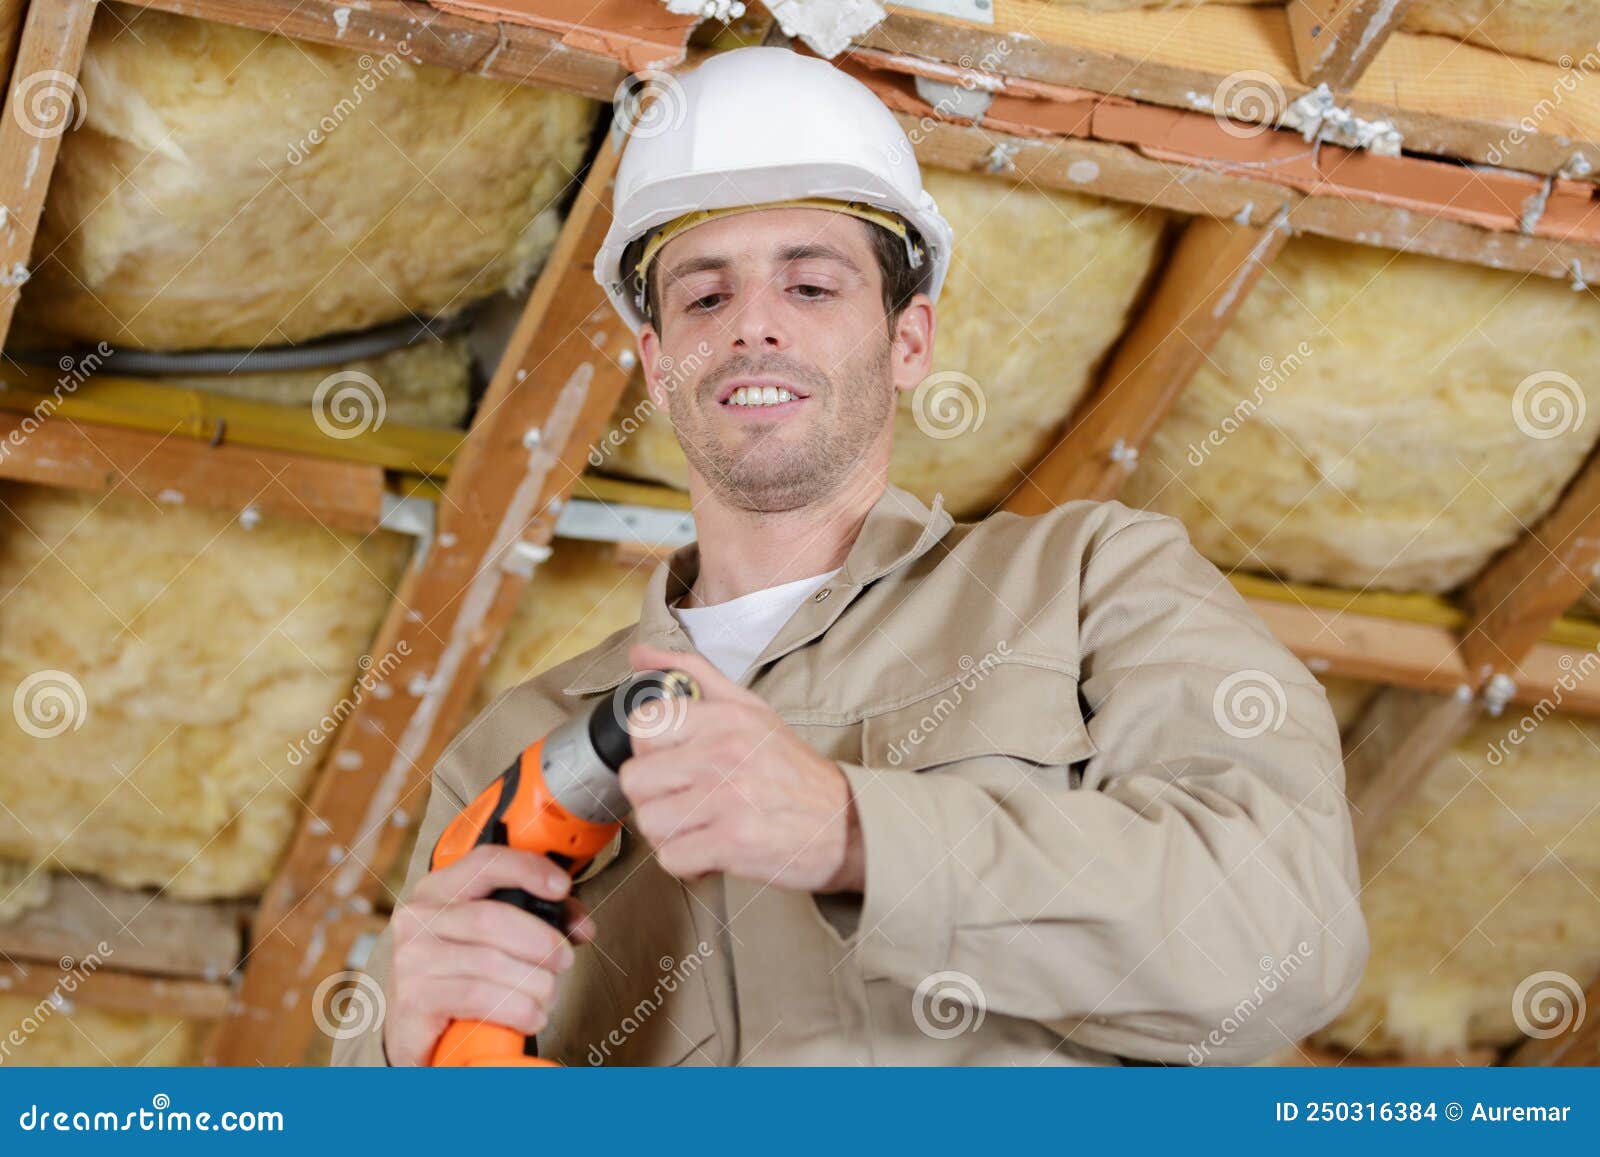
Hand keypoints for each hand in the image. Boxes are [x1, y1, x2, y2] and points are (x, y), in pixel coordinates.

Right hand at [383, 845, 595, 1065]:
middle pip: (492, 917)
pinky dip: (517, 1008)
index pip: (485, 862)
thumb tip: (582, 927)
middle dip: (541, 941)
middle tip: (563, 960)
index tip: (561, 887)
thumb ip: (540, 923)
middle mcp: (419, 918)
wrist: (416, 1032)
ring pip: (490, 961)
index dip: (528, 869)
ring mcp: (412, 958)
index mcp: (439, 890)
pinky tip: (531, 1015)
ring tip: (547, 995)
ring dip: (533, 982)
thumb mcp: (495, 940)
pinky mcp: (414, 1000)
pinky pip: (478, 997)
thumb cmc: (459, 977)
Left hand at [619, 643, 863, 894]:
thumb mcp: (751, 709)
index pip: (642, 725)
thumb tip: (640, 653)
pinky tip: (710, 850)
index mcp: (726, 717)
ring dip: (669, 834)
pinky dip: (687, 864)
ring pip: (649, 822)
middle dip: (655, 798)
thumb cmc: (794, 770)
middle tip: (684, 802)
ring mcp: (728, 797)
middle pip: (636, 779)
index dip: (649, 751)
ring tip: (698, 827)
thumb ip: (693, 675)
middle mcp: (725, 752)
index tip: (672, 763)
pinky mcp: (734, 842)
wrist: (848, 824)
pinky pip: (671, 859)